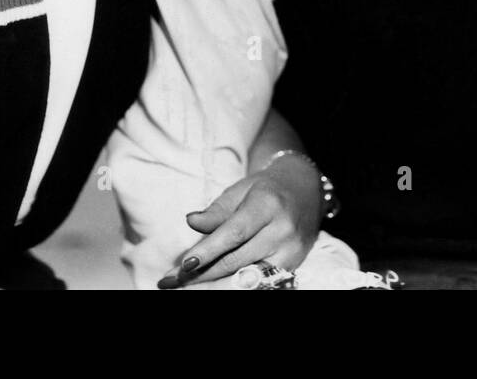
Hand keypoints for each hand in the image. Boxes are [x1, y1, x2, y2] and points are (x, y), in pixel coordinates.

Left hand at [156, 154, 323, 287]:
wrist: (305, 191)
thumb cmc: (265, 189)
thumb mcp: (240, 191)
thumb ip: (216, 211)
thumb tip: (191, 222)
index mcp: (268, 204)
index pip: (234, 233)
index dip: (208, 250)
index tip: (184, 264)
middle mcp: (283, 230)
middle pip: (237, 260)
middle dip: (202, 273)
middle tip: (171, 280)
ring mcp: (291, 252)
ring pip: (245, 277)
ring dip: (213, 284)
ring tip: (185, 285)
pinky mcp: (292, 266)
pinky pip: (257, 281)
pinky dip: (233, 284)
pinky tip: (212, 286)